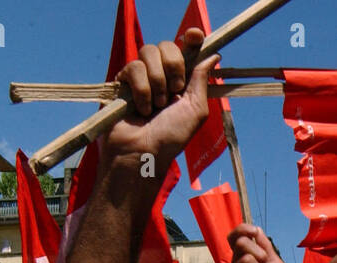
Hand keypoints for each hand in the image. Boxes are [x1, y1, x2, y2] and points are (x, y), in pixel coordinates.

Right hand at [102, 30, 216, 168]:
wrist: (144, 152)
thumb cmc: (171, 137)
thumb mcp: (196, 110)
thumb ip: (202, 80)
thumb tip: (214, 55)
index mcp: (182, 79)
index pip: (186, 48)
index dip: (191, 38)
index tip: (195, 36)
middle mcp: (162, 74)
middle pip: (167, 45)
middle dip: (174, 67)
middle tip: (175, 92)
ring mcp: (141, 76)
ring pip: (148, 52)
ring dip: (157, 82)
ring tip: (157, 106)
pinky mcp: (122, 80)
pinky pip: (133, 67)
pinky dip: (141, 91)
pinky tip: (141, 109)